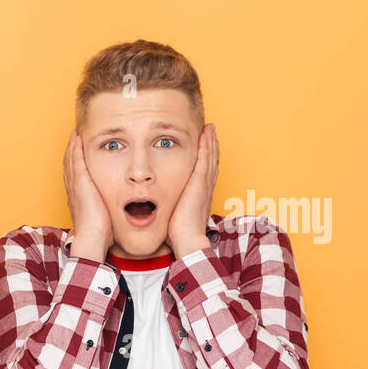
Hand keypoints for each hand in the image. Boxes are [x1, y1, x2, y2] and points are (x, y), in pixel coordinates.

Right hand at [62, 129, 113, 260]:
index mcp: (79, 198)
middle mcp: (73, 190)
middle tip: (73, 139)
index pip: (75, 176)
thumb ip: (109, 210)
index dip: (75, 164)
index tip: (78, 154)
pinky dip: (75, 148)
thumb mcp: (105, 218)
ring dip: (72, 146)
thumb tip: (122, 213)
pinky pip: (76, 160)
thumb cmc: (101, 233)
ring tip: (74, 135)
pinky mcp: (80, 182)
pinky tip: (77, 137)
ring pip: (71, 160)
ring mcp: (75, 185)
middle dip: (71, 152)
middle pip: (70, 165)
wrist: (93, 237)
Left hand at [167, 123, 217, 254]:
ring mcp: (203, 184)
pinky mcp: (199, 182)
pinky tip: (206, 134)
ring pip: (209, 157)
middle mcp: (204, 188)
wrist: (187, 238)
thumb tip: (156, 210)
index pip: (204, 173)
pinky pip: (204, 159)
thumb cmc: (179, 233)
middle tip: (211, 133)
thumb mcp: (174, 217)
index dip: (206, 160)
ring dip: (210, 142)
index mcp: (199, 196)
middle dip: (211, 146)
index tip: (205, 149)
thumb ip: (169, 209)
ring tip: (210, 129)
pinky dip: (206, 146)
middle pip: (210, 162)